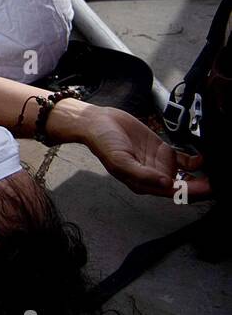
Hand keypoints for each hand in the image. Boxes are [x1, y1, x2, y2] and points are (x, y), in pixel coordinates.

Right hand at [71, 105, 208, 197]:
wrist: (98, 121)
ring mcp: (159, 163)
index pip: (172, 192)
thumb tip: (166, 183)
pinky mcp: (162, 149)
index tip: (207, 188)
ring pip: (186, 175)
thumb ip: (142, 174)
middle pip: (183, 186)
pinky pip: (183, 160)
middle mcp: (153, 176)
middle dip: (201, 187)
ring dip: (201, 176)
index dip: (192, 193)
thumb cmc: (103, 142)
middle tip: (216, 182)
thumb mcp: (119, 160)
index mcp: (143, 183)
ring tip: (215, 173)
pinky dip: (194, 161)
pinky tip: (201, 159)